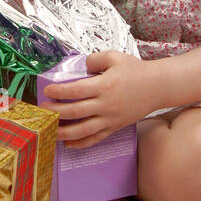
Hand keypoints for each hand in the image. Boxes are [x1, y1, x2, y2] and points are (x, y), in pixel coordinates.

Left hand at [41, 51, 157, 147]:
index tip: (47, 90)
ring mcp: (110, 119)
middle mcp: (106, 104)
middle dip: (56, 111)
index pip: (76, 90)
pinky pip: (96, 138)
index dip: (59, 91)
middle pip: (75, 111)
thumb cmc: (136, 70)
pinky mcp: (115, 127)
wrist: (157, 87)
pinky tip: (68, 143)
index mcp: (104, 85)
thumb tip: (78, 66)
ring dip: (63, 132)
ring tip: (49, 131)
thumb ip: (93, 60)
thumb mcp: (114, 57)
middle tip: (43, 110)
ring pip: (83, 130)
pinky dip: (81, 143)